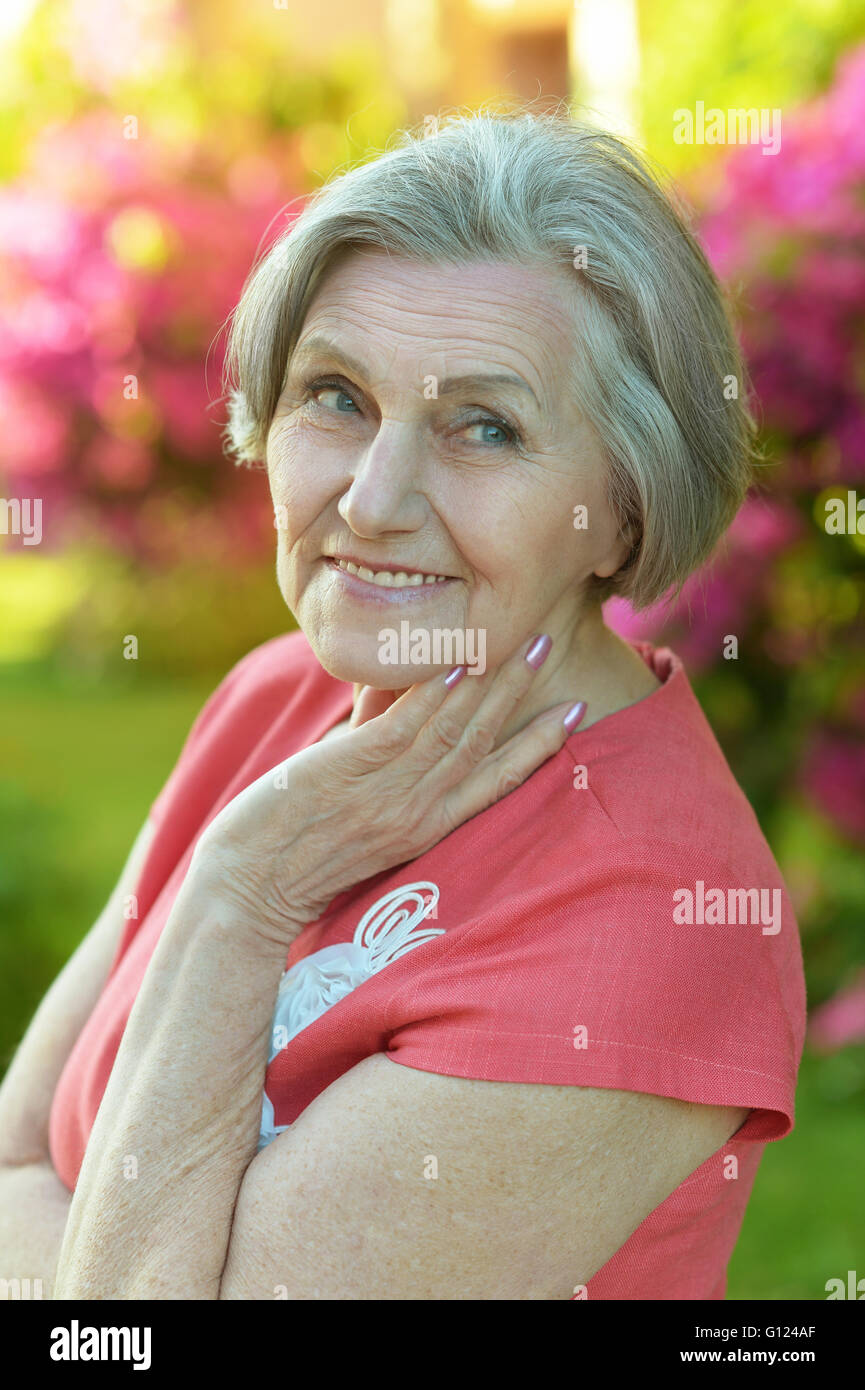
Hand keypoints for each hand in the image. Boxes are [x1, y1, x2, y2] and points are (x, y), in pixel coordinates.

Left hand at [191, 634, 585, 944]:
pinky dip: (434, 694)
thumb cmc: (295, 847)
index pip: (496, 781)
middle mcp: (417, 812)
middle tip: (551, 647)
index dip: (539, 746)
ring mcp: (387, 793)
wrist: (249, 888)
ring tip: (521, 644)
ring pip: (454, 731)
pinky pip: (404, 727)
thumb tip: (400, 689)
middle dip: (521, 695)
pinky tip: (459, 661)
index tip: (576, 712)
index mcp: (426, 826)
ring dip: (491, 684)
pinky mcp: (352, 772)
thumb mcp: (358, 802)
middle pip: (483, 744)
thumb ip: (380, 747)